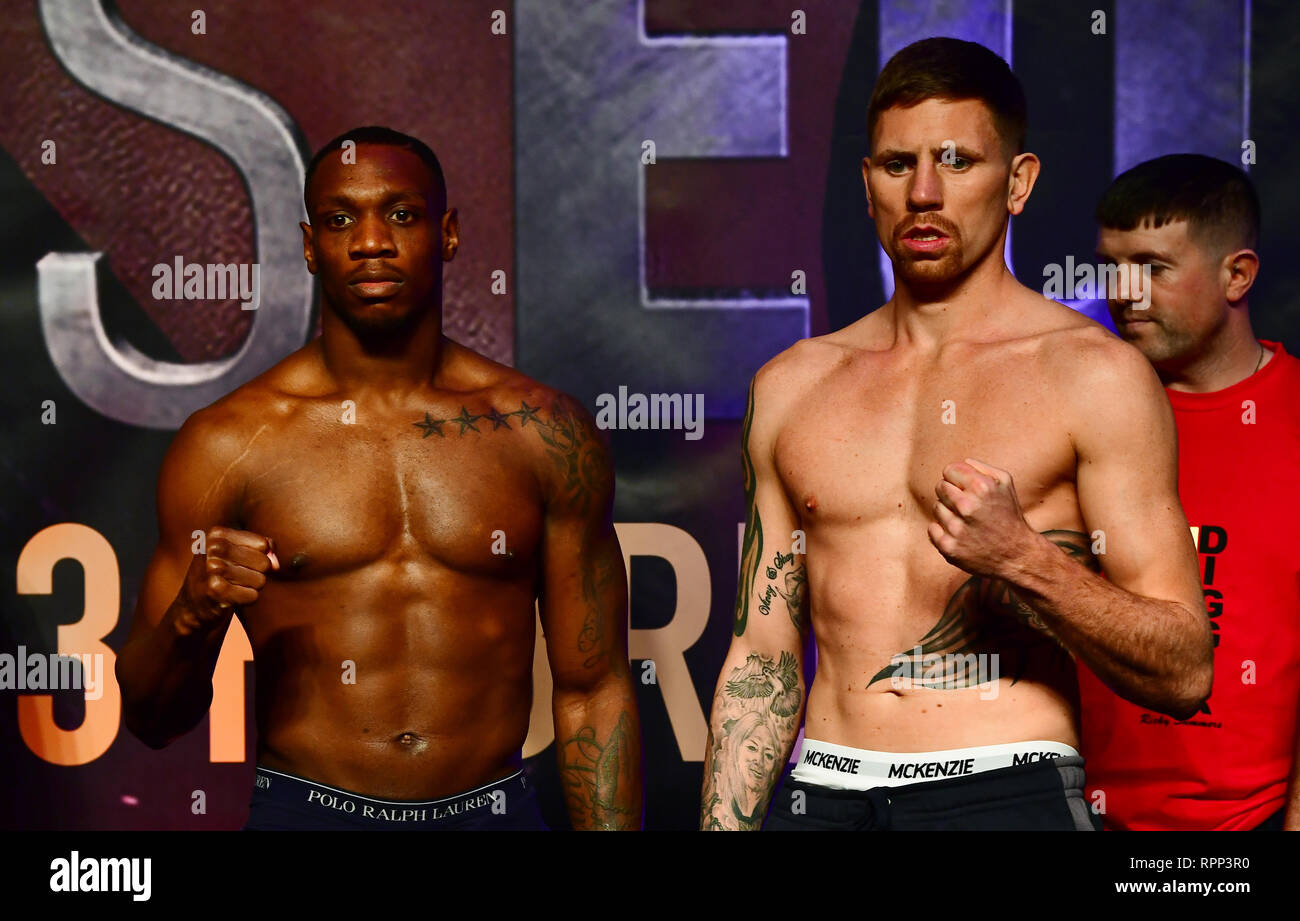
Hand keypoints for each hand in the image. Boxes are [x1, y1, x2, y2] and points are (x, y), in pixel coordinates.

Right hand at [182, 526, 279, 622]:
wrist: (193, 606)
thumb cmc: (222, 574)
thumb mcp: (239, 552)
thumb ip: (265, 549)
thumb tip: (276, 564)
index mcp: (218, 534)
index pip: (263, 544)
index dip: (259, 557)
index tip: (240, 562)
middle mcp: (214, 548)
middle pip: (264, 563)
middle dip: (256, 574)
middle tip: (235, 577)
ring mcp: (213, 569)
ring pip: (260, 580)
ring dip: (251, 587)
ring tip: (231, 586)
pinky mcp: (216, 590)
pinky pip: (253, 596)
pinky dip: (246, 600)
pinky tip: (229, 598)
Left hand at [928, 458, 1036, 578]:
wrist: (1016, 555)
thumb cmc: (1009, 516)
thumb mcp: (1005, 484)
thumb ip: (982, 468)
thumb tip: (962, 462)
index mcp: (981, 487)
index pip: (949, 470)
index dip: (957, 477)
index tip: (965, 487)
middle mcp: (967, 506)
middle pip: (940, 487)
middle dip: (951, 492)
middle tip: (966, 504)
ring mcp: (956, 528)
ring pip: (936, 507)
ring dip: (948, 512)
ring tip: (967, 521)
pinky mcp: (949, 547)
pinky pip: (932, 528)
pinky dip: (942, 530)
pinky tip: (960, 533)